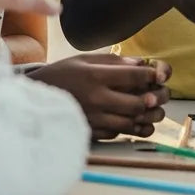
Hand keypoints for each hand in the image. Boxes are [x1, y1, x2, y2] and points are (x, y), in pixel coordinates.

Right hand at [28, 54, 171, 140]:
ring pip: (133, 122)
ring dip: (150, 117)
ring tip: (155, 110)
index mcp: (95, 76)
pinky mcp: (91, 133)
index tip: (161, 74)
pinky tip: (138, 122)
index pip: (135, 77)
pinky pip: (119, 133)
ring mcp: (94, 119)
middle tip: (162, 94)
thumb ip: (113, 62)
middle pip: (139, 103)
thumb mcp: (83, 60)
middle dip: (157, 98)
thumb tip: (141, 64)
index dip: (153, 75)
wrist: (33, 101)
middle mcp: (97, 99)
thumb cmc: (60, 76)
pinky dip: (133, 129)